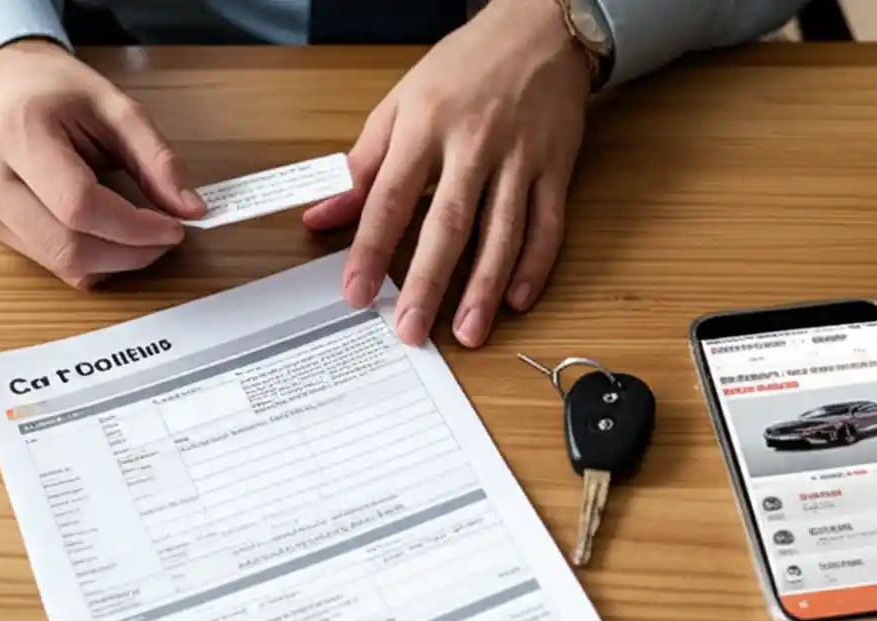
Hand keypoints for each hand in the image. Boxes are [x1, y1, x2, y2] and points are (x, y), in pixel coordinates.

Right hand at [0, 39, 205, 287]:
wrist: (4, 86)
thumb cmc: (58, 92)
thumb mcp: (117, 108)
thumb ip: (157, 159)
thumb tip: (191, 209)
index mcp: (19, 133)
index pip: (79, 205)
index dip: (135, 228)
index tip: (175, 227)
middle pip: (68, 247)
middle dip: (130, 253)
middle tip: (166, 238)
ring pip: (61, 264)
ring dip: (115, 262)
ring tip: (143, 236)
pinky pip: (51, 263)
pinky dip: (93, 261)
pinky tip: (111, 237)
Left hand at [303, 0, 589, 346]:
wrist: (540, 31)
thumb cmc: (464, 67)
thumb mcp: (400, 104)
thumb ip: (362, 164)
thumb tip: (321, 216)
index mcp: (424, 126)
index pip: (390, 198)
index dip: (370, 249)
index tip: (355, 292)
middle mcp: (473, 144)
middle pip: (447, 225)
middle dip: (427, 283)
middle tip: (411, 331)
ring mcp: (519, 158)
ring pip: (502, 233)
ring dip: (484, 288)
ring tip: (468, 333)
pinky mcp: (556, 167)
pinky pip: (548, 225)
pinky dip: (535, 265)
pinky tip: (517, 299)